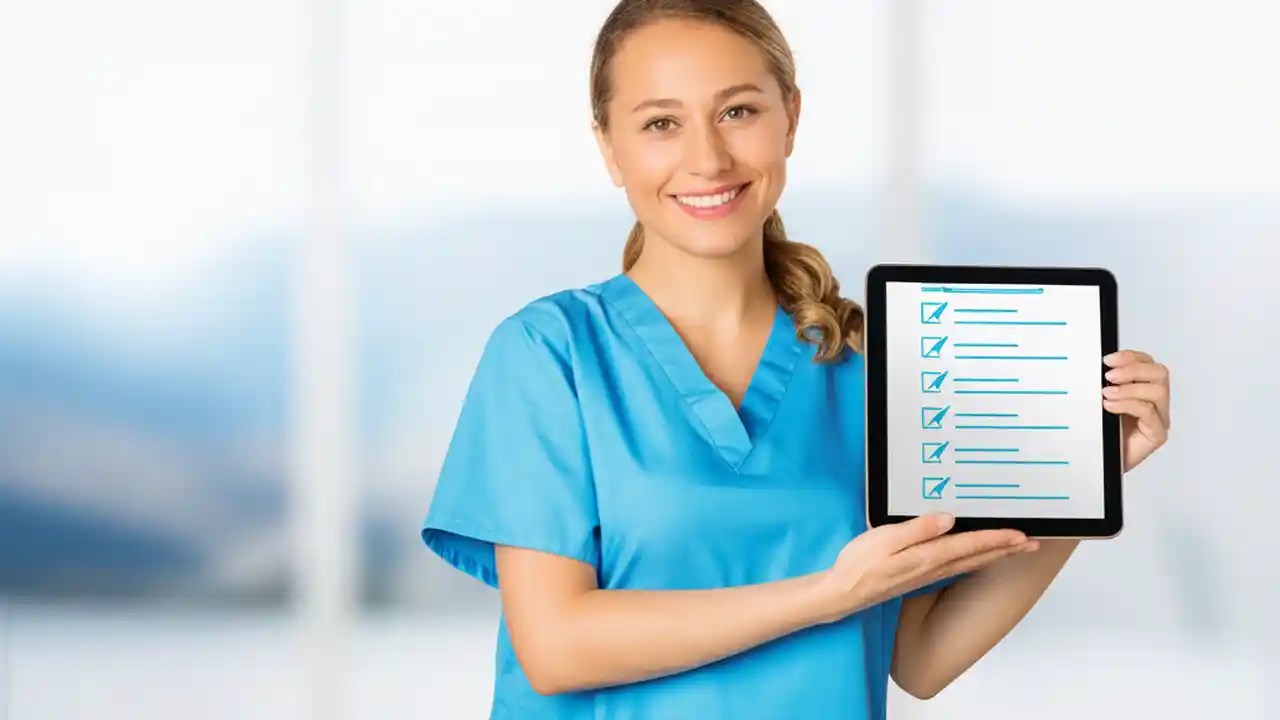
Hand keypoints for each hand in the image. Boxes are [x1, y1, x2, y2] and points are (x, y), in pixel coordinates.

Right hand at [813, 513, 1036, 623]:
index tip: (1021, 534)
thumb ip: (916, 529)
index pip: (970, 545)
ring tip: (1017, 548)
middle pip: (978, 557)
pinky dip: (977, 560)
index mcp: (927, 556)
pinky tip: (980, 558)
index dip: (997, 539)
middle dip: (1007, 549)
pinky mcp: (921, 576)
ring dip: (997, 555)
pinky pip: (959, 567)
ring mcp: (929, 574)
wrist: (844, 593)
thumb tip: (947, 519)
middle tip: (1033, 543)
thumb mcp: (884, 539)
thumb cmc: (860, 565)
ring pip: (972, 563)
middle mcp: (933, 567)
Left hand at [1102, 349, 1170, 471]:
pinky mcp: (1156, 435)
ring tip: (1107, 393)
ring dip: (1130, 388)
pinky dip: (1129, 405)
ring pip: (1158, 392)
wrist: (1097, 463)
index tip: (1107, 360)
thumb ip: (1104, 384)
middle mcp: (1155, 402)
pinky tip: (1110, 406)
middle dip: (1133, 369)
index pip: (1147, 363)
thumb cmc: (1098, 432)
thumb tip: (1096, 366)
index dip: (1130, 357)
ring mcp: (1158, 419)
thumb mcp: (1098, 400)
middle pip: (1159, 373)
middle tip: (1109, 376)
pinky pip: (1150, 413)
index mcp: (1143, 388)